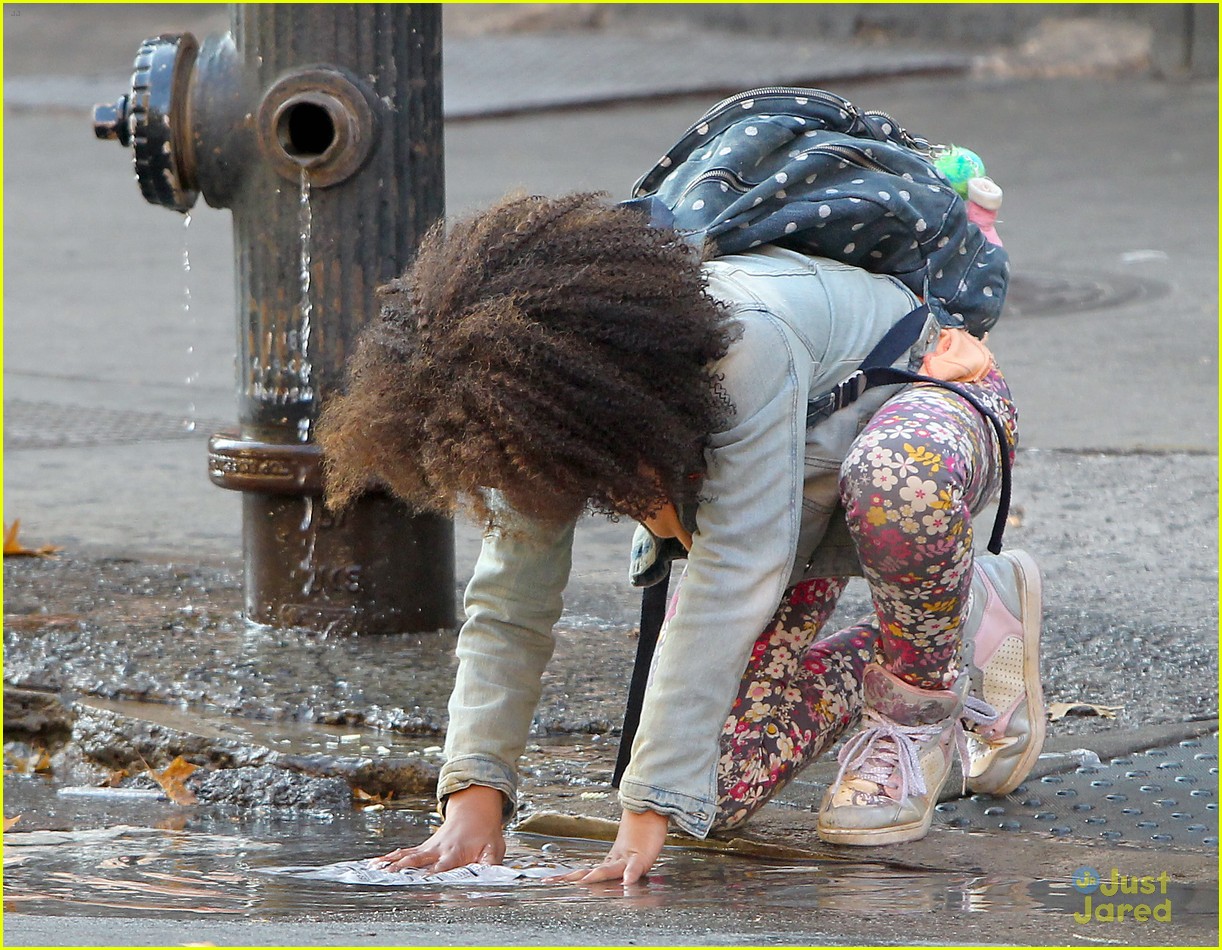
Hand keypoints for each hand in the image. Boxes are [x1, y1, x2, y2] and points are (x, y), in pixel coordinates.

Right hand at [373, 784, 505, 872]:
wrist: (476, 811)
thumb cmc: (486, 834)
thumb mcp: (494, 849)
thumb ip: (491, 865)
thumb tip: (491, 878)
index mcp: (454, 853)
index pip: (440, 868)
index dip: (430, 876)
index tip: (419, 884)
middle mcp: (438, 850)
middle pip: (417, 861)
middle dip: (402, 870)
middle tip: (387, 879)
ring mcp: (429, 848)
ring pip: (406, 856)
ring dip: (390, 863)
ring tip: (374, 870)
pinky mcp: (424, 847)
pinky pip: (404, 852)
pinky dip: (389, 858)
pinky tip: (375, 863)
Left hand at [552, 808, 667, 884]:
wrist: (650, 815)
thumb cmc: (640, 839)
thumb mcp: (626, 860)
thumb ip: (616, 869)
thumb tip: (603, 878)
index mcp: (607, 864)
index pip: (583, 872)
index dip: (566, 876)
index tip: (546, 880)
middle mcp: (612, 862)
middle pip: (589, 871)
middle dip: (572, 877)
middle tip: (553, 882)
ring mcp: (625, 860)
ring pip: (609, 869)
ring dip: (597, 875)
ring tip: (585, 881)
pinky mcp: (640, 859)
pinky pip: (634, 868)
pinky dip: (630, 874)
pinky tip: (626, 881)